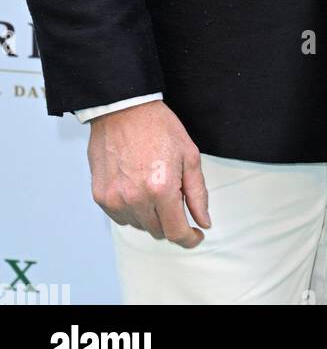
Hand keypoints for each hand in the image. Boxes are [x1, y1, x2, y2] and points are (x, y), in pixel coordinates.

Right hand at [87, 100, 211, 247]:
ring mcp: (115, 199)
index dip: (189, 239)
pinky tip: (137, 186)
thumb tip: (203, 221)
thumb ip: (198, 193)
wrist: (123, 109)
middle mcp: (136, 198)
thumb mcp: (189, 155)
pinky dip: (132, 209)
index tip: (195, 236)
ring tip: (153, 185)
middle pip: (158, 231)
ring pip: (139, 225)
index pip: (175, 231)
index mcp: (161, 188)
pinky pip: (120, 217)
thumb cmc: (157, 126)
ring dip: (150, 215)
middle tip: (174, 194)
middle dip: (171, 220)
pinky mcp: (100, 196)